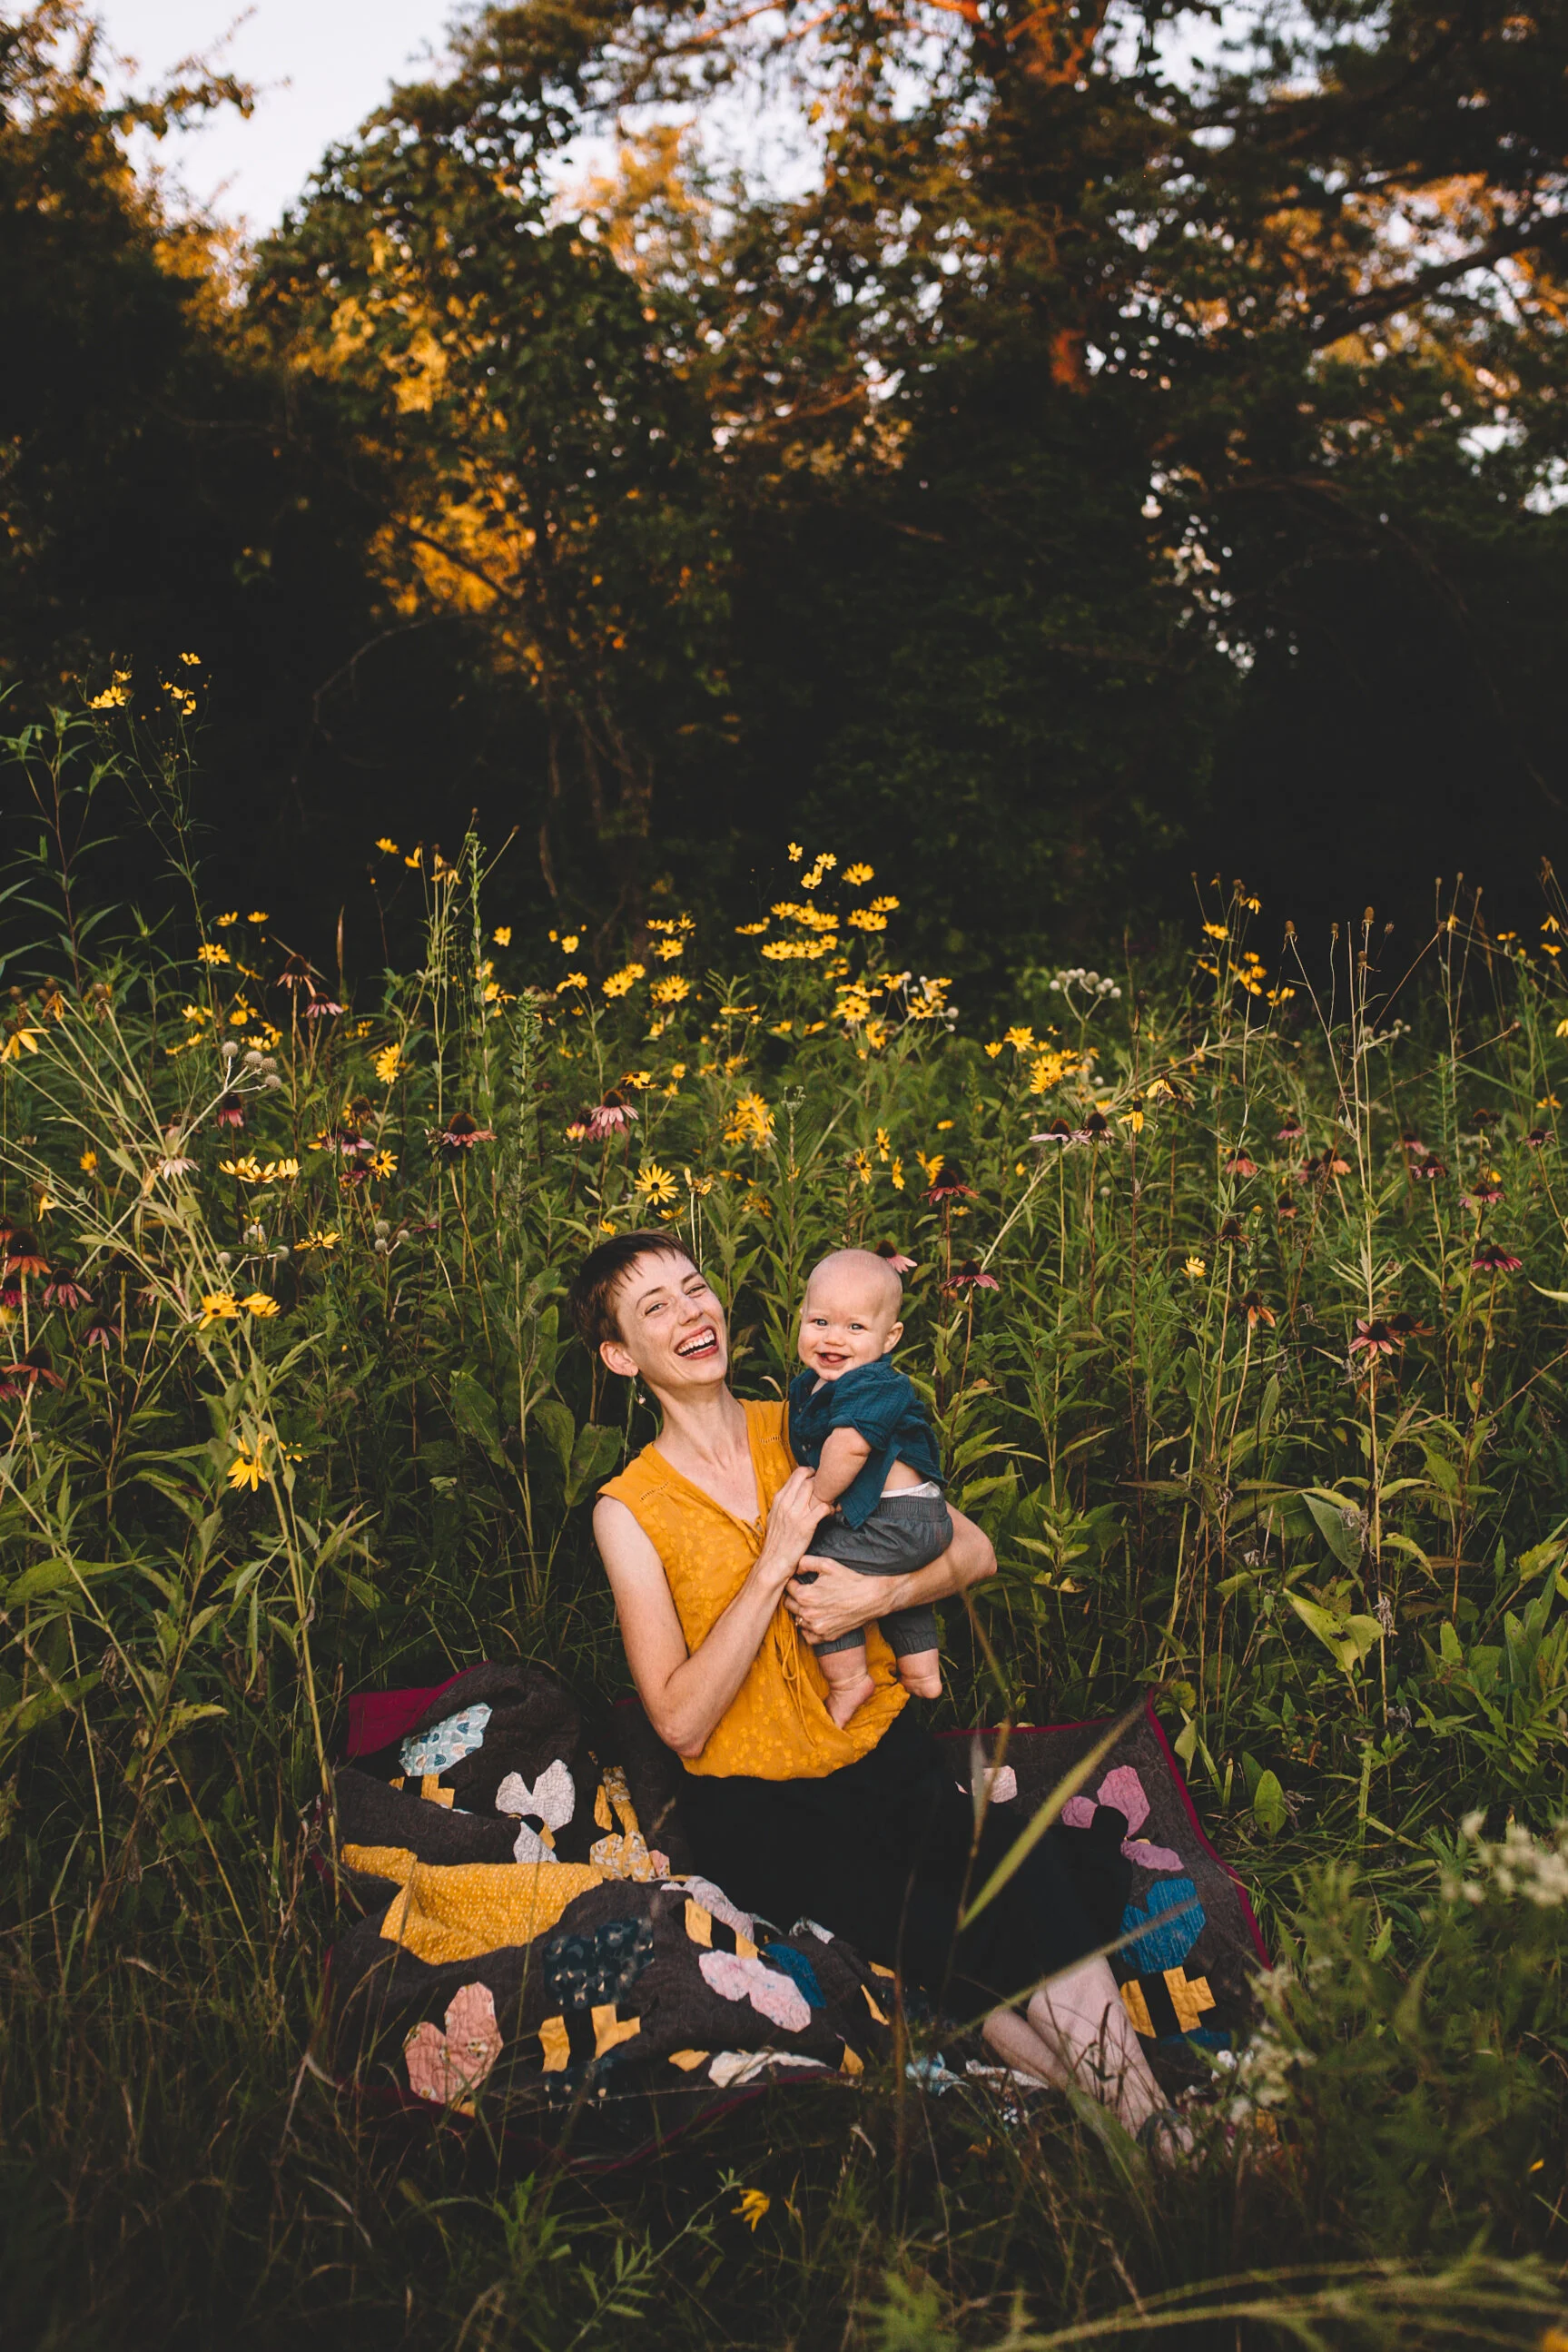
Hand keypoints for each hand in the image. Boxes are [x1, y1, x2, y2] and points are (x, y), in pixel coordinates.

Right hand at [755, 1468, 832, 1589]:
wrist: (774, 1562)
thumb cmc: (777, 1541)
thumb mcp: (775, 1516)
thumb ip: (784, 1502)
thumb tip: (796, 1492)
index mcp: (779, 1499)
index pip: (797, 1474)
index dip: (810, 1473)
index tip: (817, 1478)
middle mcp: (786, 1503)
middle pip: (807, 1477)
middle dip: (821, 1480)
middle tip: (828, 1488)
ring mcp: (796, 1513)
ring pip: (815, 1488)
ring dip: (827, 1492)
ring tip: (831, 1499)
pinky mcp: (806, 1525)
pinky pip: (823, 1507)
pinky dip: (830, 1508)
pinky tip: (830, 1513)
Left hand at [785, 1556, 891, 1646]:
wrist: (871, 1598)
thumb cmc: (850, 1580)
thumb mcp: (827, 1564)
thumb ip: (805, 1562)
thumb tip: (794, 1567)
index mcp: (805, 1595)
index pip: (787, 1588)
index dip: (793, 1582)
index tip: (799, 1580)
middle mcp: (808, 1614)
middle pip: (789, 1604)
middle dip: (795, 1597)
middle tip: (806, 1591)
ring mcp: (817, 1627)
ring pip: (797, 1620)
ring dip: (802, 1612)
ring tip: (814, 1603)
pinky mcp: (825, 1637)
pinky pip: (808, 1635)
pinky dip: (809, 1628)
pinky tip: (818, 1617)